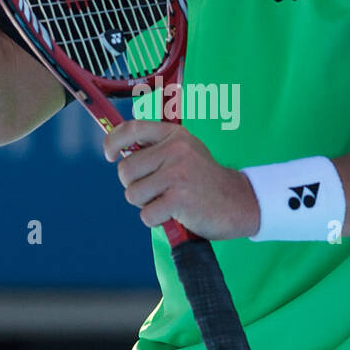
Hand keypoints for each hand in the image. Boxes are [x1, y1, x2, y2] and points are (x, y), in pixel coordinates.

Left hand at [103, 120, 259, 239]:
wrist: (239, 202)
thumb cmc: (205, 181)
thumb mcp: (186, 153)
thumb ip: (157, 150)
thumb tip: (119, 152)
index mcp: (175, 135)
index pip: (132, 129)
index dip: (112, 142)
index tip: (109, 155)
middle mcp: (176, 150)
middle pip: (125, 170)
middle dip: (133, 186)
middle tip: (155, 192)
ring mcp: (178, 174)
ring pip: (133, 194)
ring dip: (146, 205)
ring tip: (168, 202)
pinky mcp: (179, 199)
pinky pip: (146, 214)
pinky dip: (156, 220)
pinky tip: (175, 214)